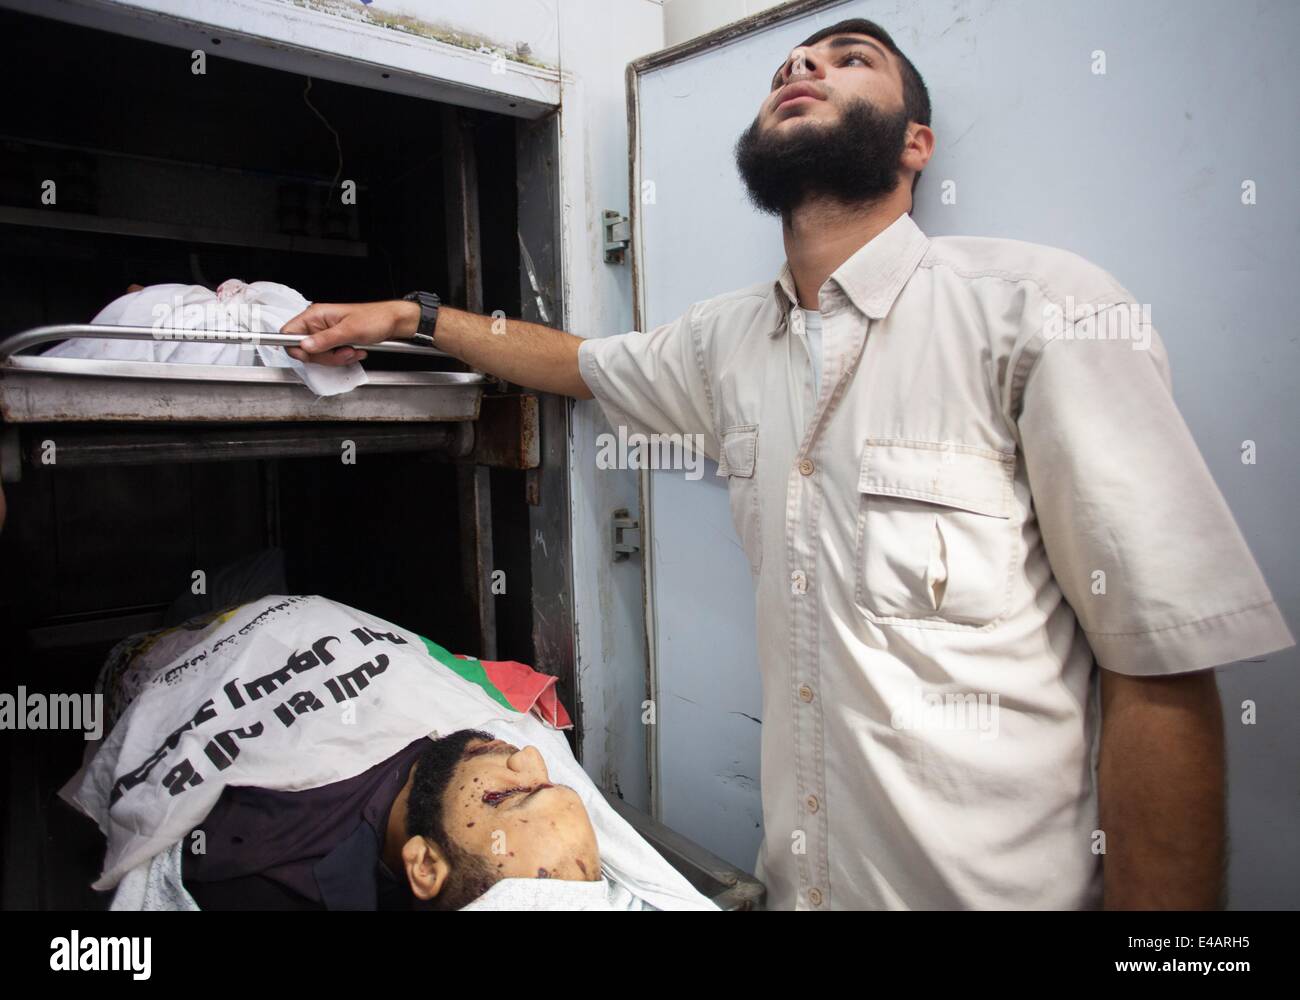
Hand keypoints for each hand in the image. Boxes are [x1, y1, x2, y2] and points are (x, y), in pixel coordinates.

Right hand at [282, 300, 418, 365]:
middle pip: (305, 349)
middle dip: (325, 356)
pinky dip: (343, 358)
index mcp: (316, 315)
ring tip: (353, 350)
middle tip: (343, 352)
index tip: (310, 354)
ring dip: (337, 358)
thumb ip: (325, 340)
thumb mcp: (349, 331)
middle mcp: (318, 323)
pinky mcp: (335, 341)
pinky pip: (331, 356)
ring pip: (319, 356)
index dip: (296, 347)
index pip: (288, 332)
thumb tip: (304, 346)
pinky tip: (355, 351)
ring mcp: (326, 333)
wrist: (393, 323)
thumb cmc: (375, 319)